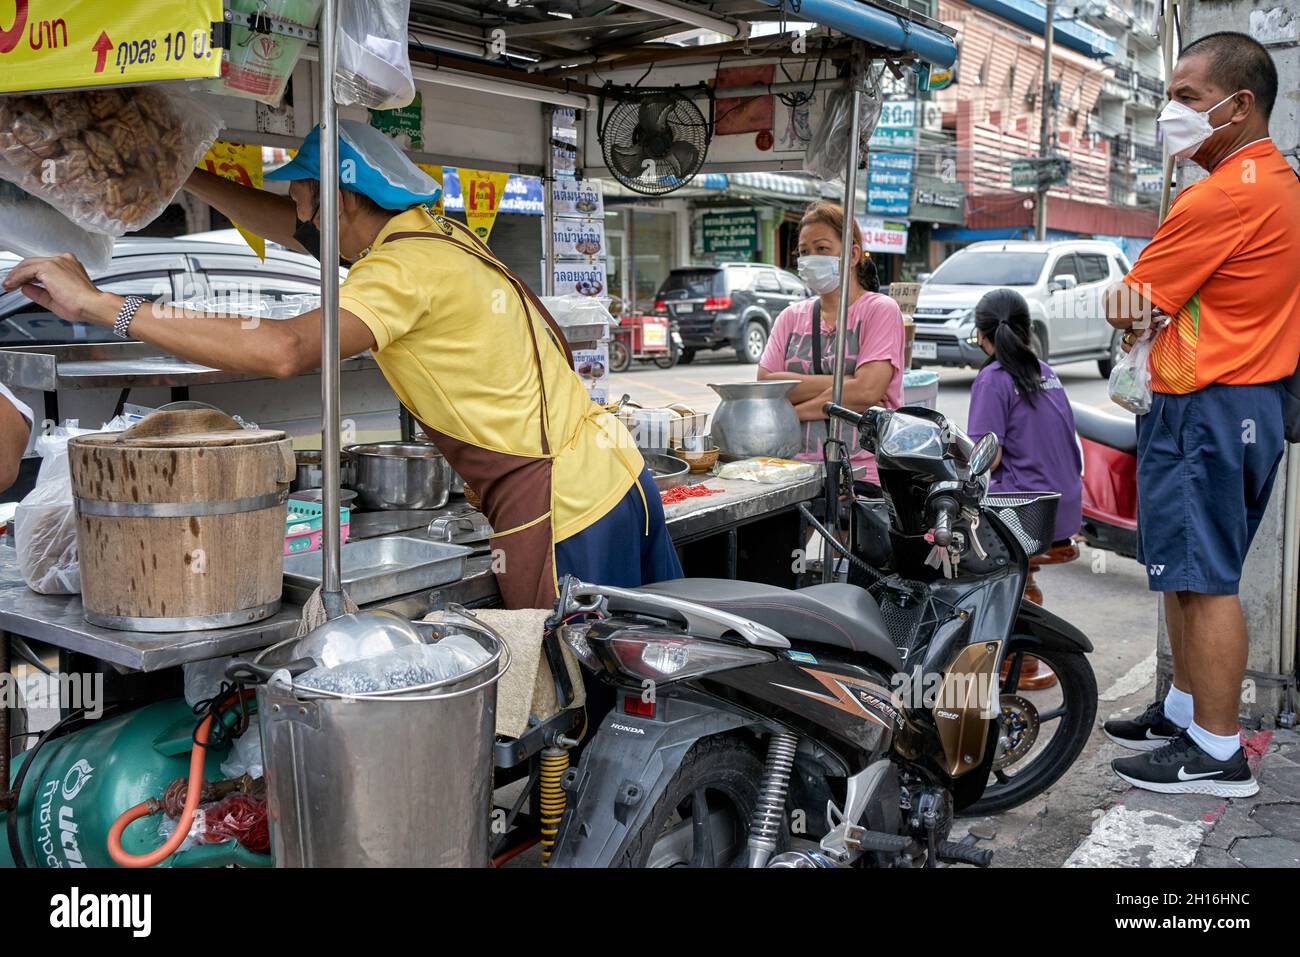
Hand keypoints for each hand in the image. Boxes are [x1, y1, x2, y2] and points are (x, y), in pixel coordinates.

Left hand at [1, 254, 118, 325]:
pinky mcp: (49, 267)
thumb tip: (26, 288)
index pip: (44, 266)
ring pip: (28, 265)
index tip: (22, 282)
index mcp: (69, 265)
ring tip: (8, 285)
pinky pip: (26, 270)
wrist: (92, 305)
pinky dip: (16, 278)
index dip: (30, 274)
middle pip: (34, 262)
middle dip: (20, 273)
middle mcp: (63, 260)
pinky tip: (12, 285)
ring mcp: (56, 262)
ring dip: (16, 275)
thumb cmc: (83, 305)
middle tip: (10, 284)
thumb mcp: (56, 299)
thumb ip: (39, 292)